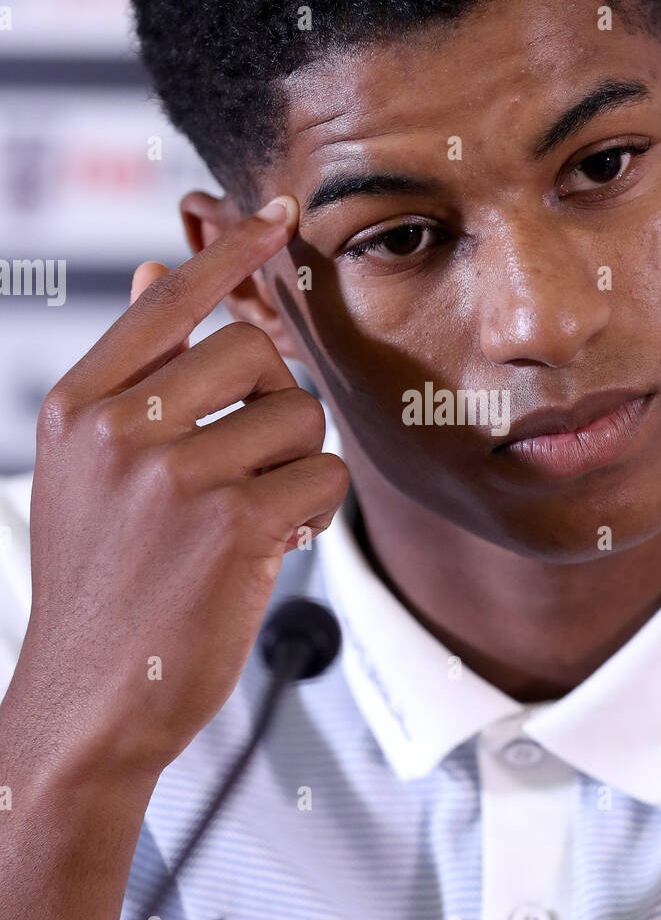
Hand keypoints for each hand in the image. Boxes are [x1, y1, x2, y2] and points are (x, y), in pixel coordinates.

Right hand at [13, 196, 348, 776]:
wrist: (91, 702)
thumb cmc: (103, 587)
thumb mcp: (88, 471)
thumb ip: (132, 376)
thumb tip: (154, 274)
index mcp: (79, 408)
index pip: (167, 304)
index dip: (230, 255)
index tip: (278, 216)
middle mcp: (119, 431)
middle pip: (253, 354)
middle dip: (273, 406)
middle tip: (251, 463)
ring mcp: (173, 477)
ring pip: (298, 417)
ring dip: (294, 465)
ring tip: (251, 514)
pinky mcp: (232, 525)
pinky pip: (321, 476)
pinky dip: (313, 512)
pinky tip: (269, 546)